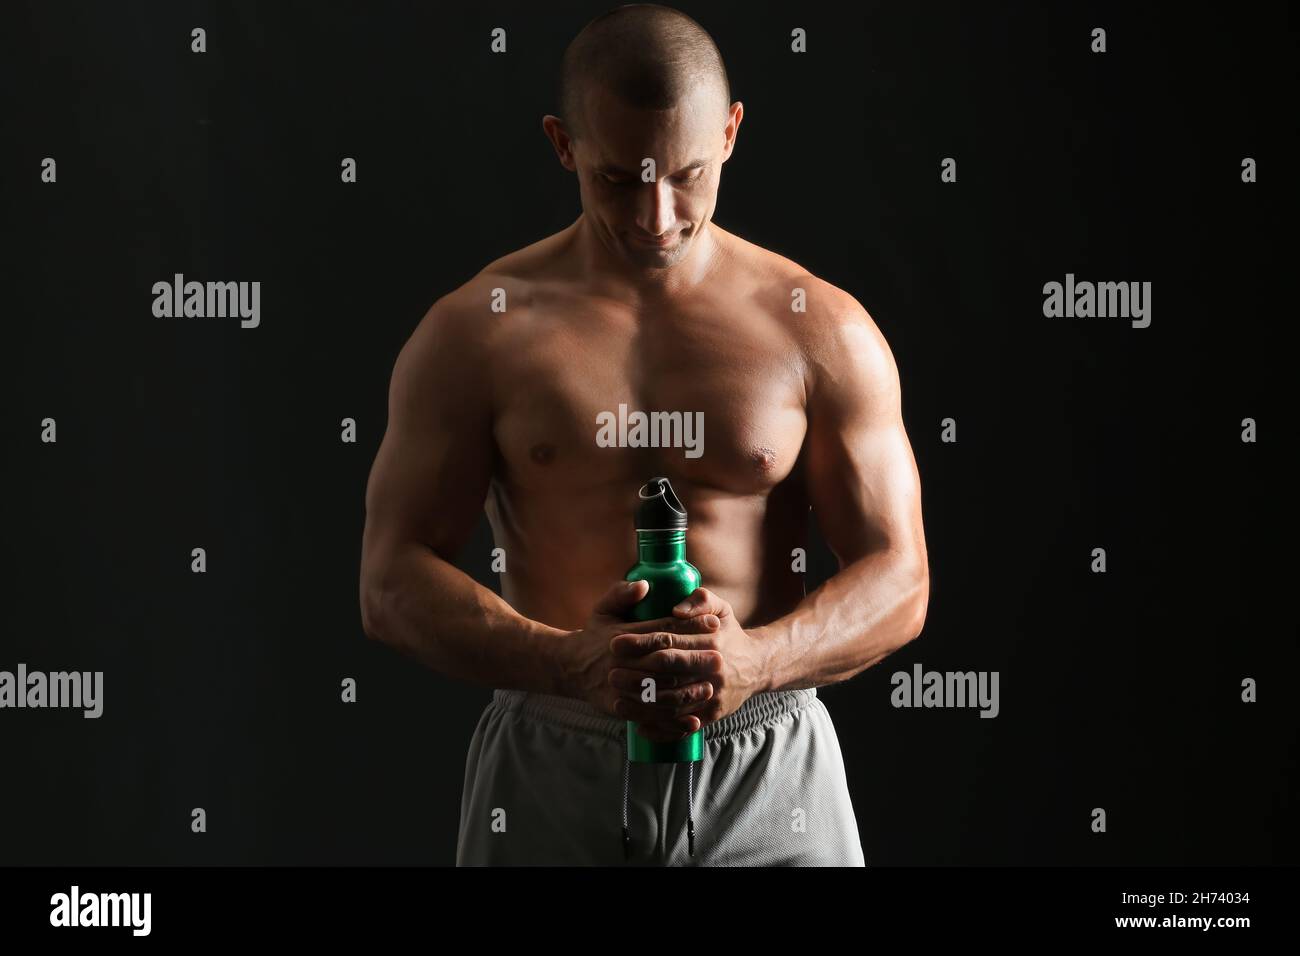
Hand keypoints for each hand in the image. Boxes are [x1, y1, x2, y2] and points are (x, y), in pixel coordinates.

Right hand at [560, 580, 722, 739]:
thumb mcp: (602, 609)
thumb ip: (621, 593)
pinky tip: (692, 720)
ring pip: (659, 693)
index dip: (690, 627)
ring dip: (688, 692)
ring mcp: (619, 687)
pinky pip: (649, 717)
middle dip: (695, 661)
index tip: (714, 624)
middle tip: (720, 658)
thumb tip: (645, 585)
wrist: (570, 668)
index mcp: (622, 636)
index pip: (661, 631)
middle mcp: (622, 662)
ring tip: (710, 688)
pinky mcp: (619, 708)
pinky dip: (672, 722)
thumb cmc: (593, 636)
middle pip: (665, 663)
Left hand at [608, 587, 766, 741]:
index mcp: (711, 641)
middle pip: (667, 674)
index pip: (669, 642)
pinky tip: (639, 727)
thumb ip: (701, 599)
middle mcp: (713, 669)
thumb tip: (676, 610)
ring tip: (617, 701)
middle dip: (636, 675)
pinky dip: (661, 729)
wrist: (758, 666)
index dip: (639, 643)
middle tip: (611, 673)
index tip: (614, 643)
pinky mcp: (713, 715)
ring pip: (673, 704)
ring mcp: (714, 695)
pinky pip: (684, 726)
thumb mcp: (721, 608)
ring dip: (643, 705)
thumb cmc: (729, 634)